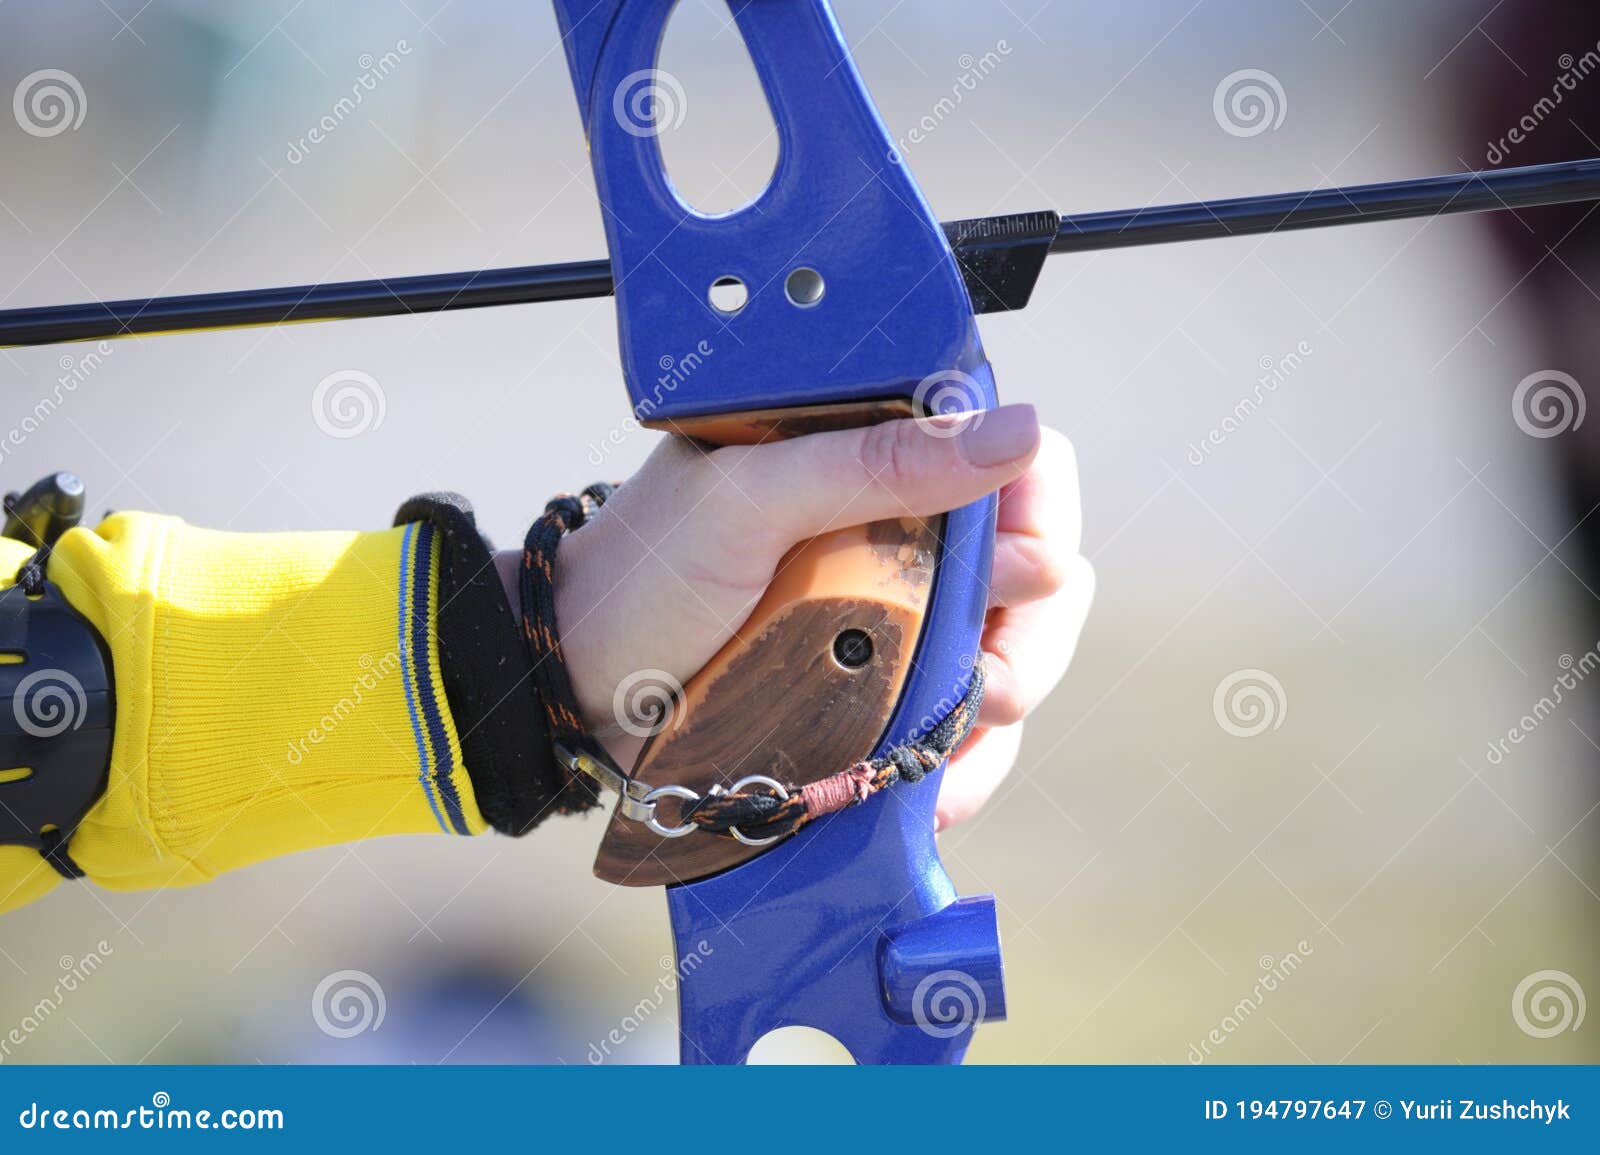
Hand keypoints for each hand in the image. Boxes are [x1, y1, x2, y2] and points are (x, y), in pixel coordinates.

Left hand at [498, 403, 1092, 828]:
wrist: (570, 687)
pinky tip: (936, 793)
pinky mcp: (882, 687)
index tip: (1017, 577)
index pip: (1016, 459)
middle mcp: (902, 526)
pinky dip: (964, 762)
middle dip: (1026, 636)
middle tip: (984, 688)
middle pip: (1035, 569)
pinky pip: (963, 724)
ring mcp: (897, 613)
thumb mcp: (748, 501)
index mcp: (874, 450)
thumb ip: (876, 462)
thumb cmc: (641, 573)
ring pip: (1010, 653)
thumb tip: (1018, 428)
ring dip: (1000, 710)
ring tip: (947, 750)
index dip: (1037, 515)